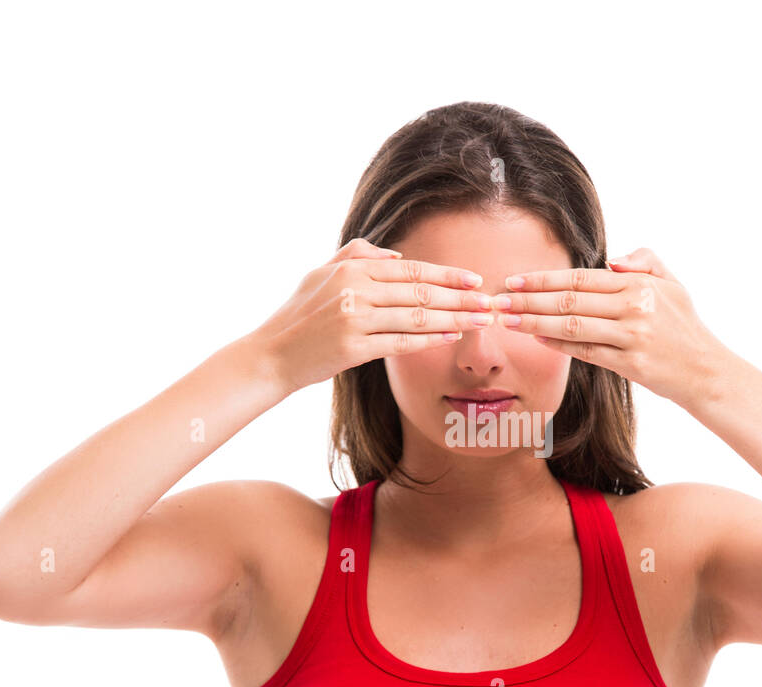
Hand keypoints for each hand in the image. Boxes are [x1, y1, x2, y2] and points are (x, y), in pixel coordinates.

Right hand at [249, 237, 494, 392]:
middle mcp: (354, 289)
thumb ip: (357, 256)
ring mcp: (354, 318)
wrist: (271, 355)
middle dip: (460, 297)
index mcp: (351, 269)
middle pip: (420, 292)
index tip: (474, 279)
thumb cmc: (298, 316)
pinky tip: (451, 336)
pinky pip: (401, 342)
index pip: (410, 269)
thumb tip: (397, 256)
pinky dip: (429, 339)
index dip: (446, 275)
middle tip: (490, 301)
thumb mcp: (321, 274)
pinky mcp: (354, 348)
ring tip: (480, 321)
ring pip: (417, 316)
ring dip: (454, 319)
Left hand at [497, 247, 725, 406]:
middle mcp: (635, 307)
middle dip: (528, 300)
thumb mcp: (672, 284)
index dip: (543, 279)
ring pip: (572, 326)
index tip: (514, 280)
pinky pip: (586, 352)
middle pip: (569, 300)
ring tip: (507, 320)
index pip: (580, 278)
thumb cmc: (684, 326)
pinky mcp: (631, 364)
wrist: (706, 371)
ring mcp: (632, 336)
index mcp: (639, 284)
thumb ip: (644, 262)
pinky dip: (558, 345)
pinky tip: (536, 340)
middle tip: (497, 300)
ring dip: (534, 323)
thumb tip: (612, 260)